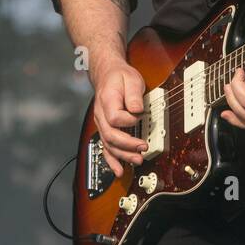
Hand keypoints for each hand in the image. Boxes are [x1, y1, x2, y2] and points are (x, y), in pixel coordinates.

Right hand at [90, 57, 148, 177]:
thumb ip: (134, 94)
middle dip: (128, 145)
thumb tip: (137, 110)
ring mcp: (101, 123)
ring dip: (123, 155)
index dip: (129, 120)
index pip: (116, 118)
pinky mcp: (105, 129)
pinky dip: (111, 160)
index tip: (140, 115)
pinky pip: (105, 147)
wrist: (107, 75)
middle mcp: (101, 115)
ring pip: (108, 144)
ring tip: (137, 161)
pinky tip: (119, 170)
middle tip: (143, 148)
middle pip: (111, 136)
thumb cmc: (119, 77)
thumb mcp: (131, 78)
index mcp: (107, 101)